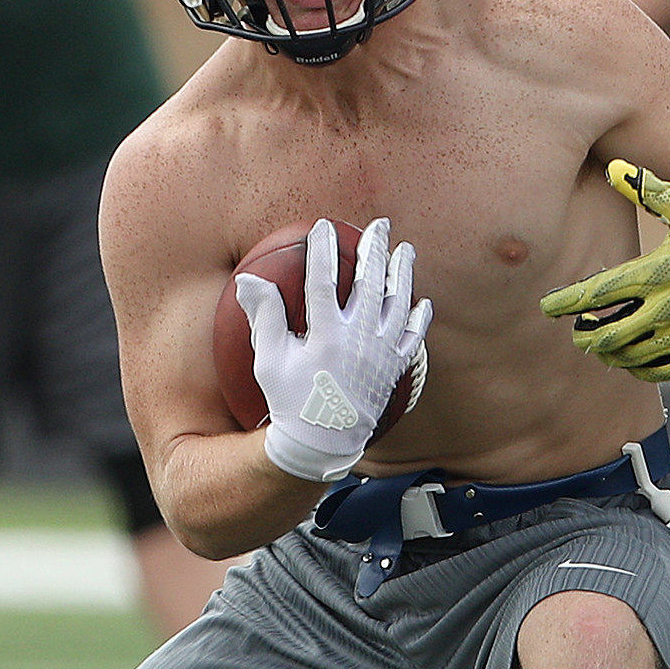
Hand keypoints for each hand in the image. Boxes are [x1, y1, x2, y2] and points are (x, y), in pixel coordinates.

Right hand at [234, 217, 432, 482]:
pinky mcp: (394, 370)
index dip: (324, 251)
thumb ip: (264, 316)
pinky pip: (412, 339)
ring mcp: (381, 354)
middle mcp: (359, 340)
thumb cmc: (291, 401)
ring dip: (403, 274)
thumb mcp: (270, 360)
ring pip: (399, 305)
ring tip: (405, 250)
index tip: (323, 227)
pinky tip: (421, 302)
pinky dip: (418, 320)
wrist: (324, 442)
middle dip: (375, 249)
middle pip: (372, 284)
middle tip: (380, 225)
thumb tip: (248, 279)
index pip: (325, 281)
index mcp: (326, 334)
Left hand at [537, 162, 669, 381]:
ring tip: (602, 348)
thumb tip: (614, 168)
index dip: (568, 302)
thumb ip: (649, 190)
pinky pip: (664, 370)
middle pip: (608, 334)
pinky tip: (637, 362)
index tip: (549, 306)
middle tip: (578, 332)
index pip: (598, 293)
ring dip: (612, 354)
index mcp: (657, 272)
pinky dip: (644, 369)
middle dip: (586, 335)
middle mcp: (666, 307)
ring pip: (632, 357)